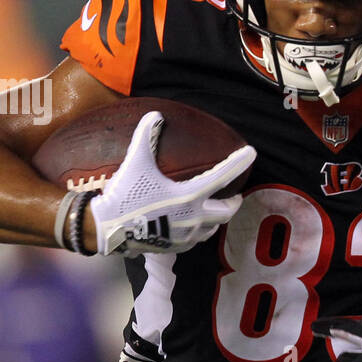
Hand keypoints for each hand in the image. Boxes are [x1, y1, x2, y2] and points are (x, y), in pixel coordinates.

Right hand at [89, 110, 255, 255]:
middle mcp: (194, 218)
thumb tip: (155, 114)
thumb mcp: (135, 162)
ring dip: (217, 218)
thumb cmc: (125, 195)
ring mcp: (187, 235)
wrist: (109, 230)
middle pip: (227, 211)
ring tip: (214, 210)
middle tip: (235, 196)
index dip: (239, 162)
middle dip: (234, 202)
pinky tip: (193, 226)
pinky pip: (196, 239)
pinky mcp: (177, 247)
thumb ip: (146, 136)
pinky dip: (200, 230)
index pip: (223, 176)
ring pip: (213, 227)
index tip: (252, 153)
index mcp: (190, 196)